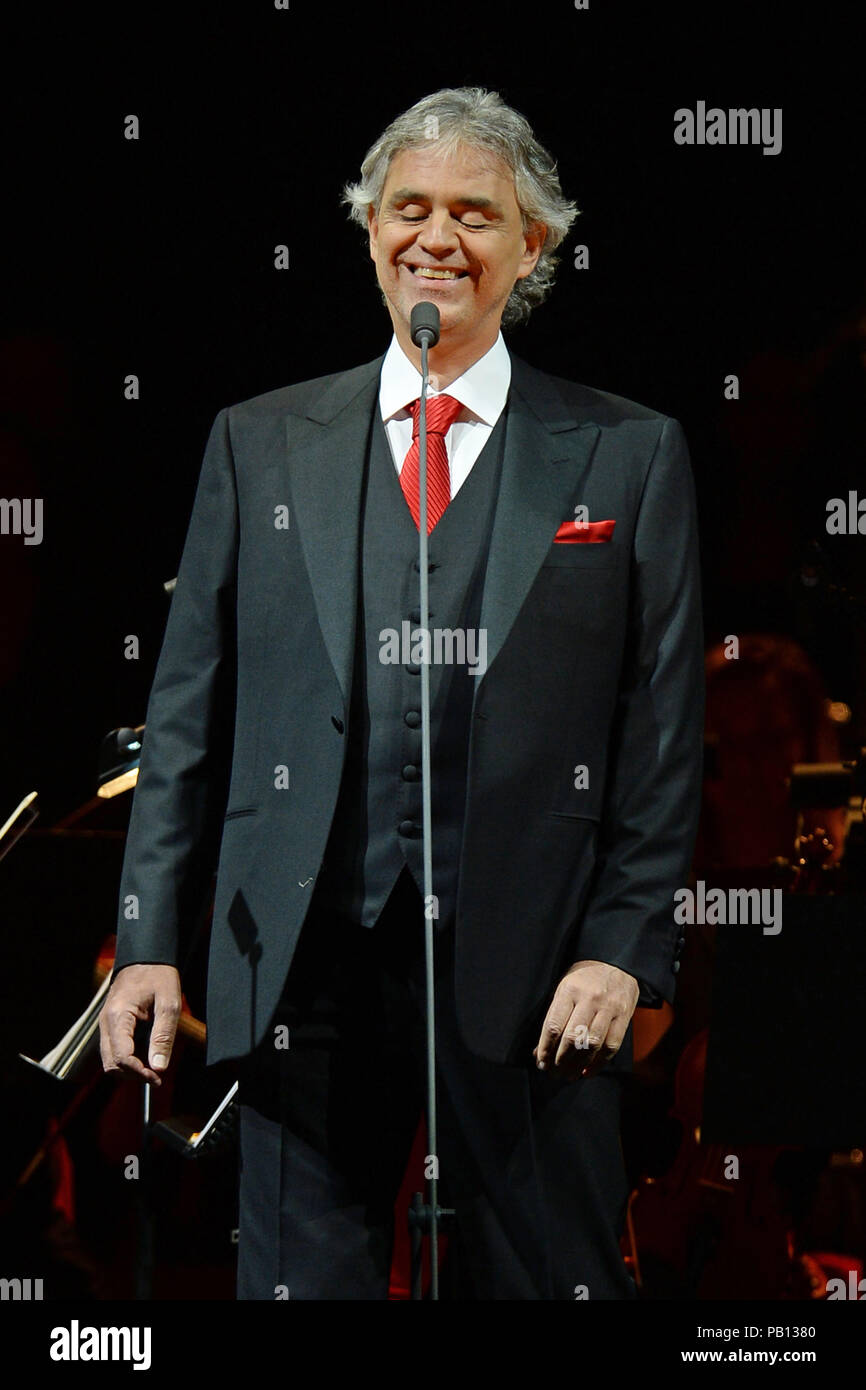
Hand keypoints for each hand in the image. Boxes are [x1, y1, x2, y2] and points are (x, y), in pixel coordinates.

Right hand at [99, 963, 181, 1086]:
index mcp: (118, 1016)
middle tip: (156, 1076)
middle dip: (132, 1075)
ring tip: (154, 1067)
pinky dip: (128, 1058)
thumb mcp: (169, 1003)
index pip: (121, 1057)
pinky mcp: (111, 1024)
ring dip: (129, 1069)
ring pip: (110, 1059)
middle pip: (111, 1064)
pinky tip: (147, 1055)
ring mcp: (106, 1024)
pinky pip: (114, 1049)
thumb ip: (163, 1035)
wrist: (146, 956)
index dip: (138, 1073)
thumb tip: (159, 1067)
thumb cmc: (158, 975)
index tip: (158, 1078)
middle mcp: (106, 1023)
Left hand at [533, 959, 638, 1079]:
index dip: (545, 1049)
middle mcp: (589, 999)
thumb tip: (539, 1050)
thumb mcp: (565, 988)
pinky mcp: (624, 1015)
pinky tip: (587, 1070)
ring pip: (592, 1044)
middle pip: (572, 1038)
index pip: (554, 1026)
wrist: (617, 961)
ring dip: (578, 1064)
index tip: (541, 1062)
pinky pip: (611, 1046)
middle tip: (553, 1072)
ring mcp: (609, 1008)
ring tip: (568, 1075)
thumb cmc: (584, 977)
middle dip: (560, 1060)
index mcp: (569, 990)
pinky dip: (598, 1063)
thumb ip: (554, 1017)